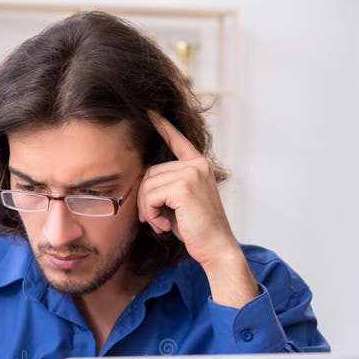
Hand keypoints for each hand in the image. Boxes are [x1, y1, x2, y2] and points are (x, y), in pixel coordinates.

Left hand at [138, 111, 258, 306]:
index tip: (149, 111)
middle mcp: (196, 165)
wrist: (216, 247)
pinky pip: (150, 196)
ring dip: (147, 209)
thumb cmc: (197, 229)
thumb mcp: (180, 203)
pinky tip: (164, 225)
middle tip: (155, 219)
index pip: (178, 140)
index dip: (162, 125)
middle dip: (145, 199)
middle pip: (150, 172)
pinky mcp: (184, 186)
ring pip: (147, 185)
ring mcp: (191, 173)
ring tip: (162, 223)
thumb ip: (167, 187)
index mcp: (198, 166)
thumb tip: (142, 182)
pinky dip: (150, 214)